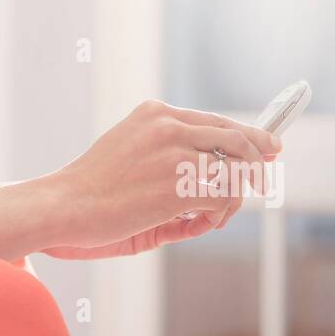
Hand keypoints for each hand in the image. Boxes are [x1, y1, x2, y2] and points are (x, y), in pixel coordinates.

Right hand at [41, 99, 282, 257]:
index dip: (247, 135)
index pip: (215, 120)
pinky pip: (222, 199)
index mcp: (155, 113)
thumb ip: (170, 151)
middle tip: (265, 178)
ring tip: (215, 214)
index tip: (268, 146)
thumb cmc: (94, 185)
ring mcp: (174, 155)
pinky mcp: (178, 187)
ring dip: (232, 197)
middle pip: (236, 138)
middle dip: (259, 158)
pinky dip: (220, 214)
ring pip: (233, 171)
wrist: (66, 204)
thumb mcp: (132, 149)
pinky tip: (204, 222)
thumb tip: (216, 170)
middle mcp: (168, 126)